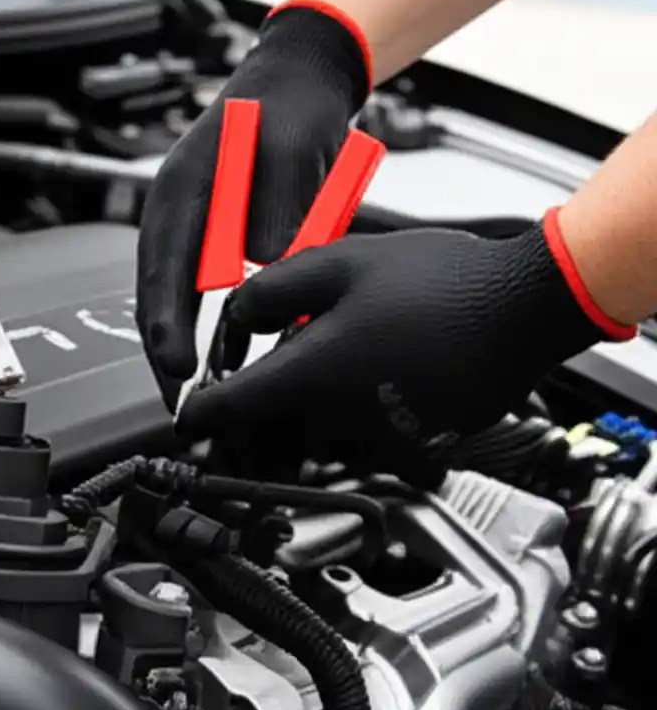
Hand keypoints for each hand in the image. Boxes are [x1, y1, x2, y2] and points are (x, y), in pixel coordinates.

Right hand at [137, 3, 370, 407]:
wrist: (295, 89)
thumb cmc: (287, 110)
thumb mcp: (289, 150)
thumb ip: (278, 207)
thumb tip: (269, 267)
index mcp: (180, 192)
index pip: (164, 266)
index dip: (166, 320)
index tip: (177, 363)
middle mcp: (176, 218)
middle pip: (159, 296)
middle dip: (165, 354)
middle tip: (181, 407)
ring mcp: (192, 233)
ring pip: (177, 303)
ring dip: (184, 351)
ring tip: (198, 401)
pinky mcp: (215, 245)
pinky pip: (205, 297)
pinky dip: (211, 333)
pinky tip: (228, 368)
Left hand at [176, 211, 634, 478]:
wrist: (524, 310)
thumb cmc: (441, 283)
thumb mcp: (339, 263)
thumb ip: (271, 292)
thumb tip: (232, 317)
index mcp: (311, 376)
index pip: (228, 412)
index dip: (196, 415)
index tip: (184, 416)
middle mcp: (339, 420)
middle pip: (265, 442)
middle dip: (240, 432)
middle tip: (229, 411)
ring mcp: (378, 440)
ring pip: (308, 447)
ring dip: (287, 431)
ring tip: (292, 391)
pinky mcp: (411, 446)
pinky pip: (356, 447)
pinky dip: (338, 430)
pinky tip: (350, 390)